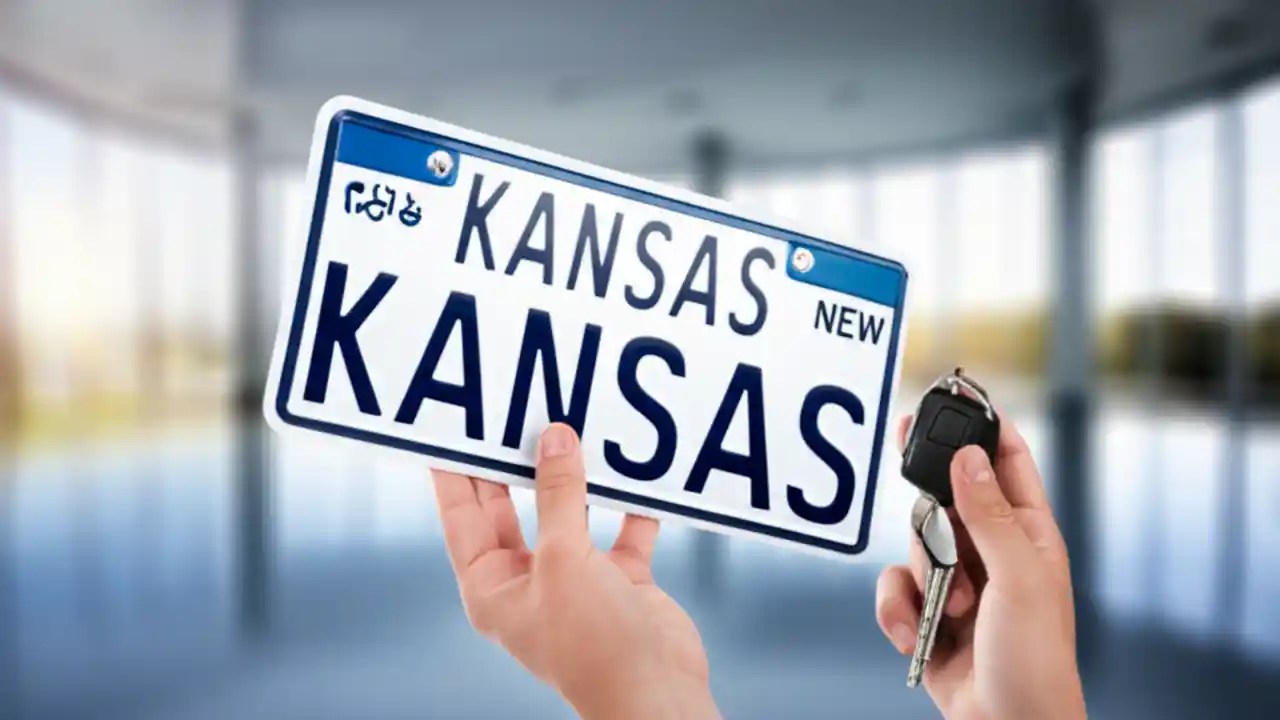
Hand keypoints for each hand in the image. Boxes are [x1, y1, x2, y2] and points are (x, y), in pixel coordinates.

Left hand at [431, 423, 716, 719]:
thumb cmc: (594, 647)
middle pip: (514, 506)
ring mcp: (574, 580)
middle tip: (514, 413)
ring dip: (577, 478)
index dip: (455, 470)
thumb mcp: (564, 559)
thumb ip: (559, 495)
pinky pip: (621, 529)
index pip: (462, 515)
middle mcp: (528, 580)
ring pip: (570, 513)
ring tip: (575, 426)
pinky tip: (637, 472)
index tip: (451, 426)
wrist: (658, 692)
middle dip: (516, 463)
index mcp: (492, 587)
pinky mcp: (618, 579)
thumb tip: (553, 439)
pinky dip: (630, 504)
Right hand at [875, 414, 1085, 719]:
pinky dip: (898, 607)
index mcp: (1029, 536)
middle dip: (929, 494)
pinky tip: (919, 630)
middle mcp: (993, 553)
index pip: (1007, 463)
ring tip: (952, 607)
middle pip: (948, 496)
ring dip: (923, 574)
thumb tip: (968, 458)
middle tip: (903, 437)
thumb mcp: (1019, 578)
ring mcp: (959, 584)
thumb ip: (988, 515)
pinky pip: (894, 587)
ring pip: (915, 542)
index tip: (958, 395)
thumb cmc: (1035, 662)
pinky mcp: (927, 615)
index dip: (984, 427)